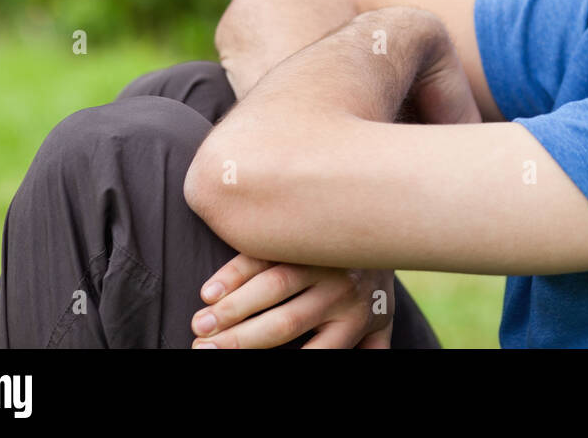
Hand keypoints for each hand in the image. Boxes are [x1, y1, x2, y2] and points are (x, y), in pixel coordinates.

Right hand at [190, 253, 394, 348]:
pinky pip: (265, 254)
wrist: (387, 223)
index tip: (236, 364)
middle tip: (202, 349)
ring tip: (200, 325)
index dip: (271, 360)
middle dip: (239, 341)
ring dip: (231, 309)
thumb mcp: (381, 319)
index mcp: (354, 321)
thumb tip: (369, 363)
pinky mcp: (303, 235)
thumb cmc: (373, 284)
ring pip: (273, 287)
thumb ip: (373, 348)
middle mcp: (339, 292)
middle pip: (284, 324)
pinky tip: (209, 292)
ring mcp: (320, 260)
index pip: (314, 354)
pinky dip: (234, 273)